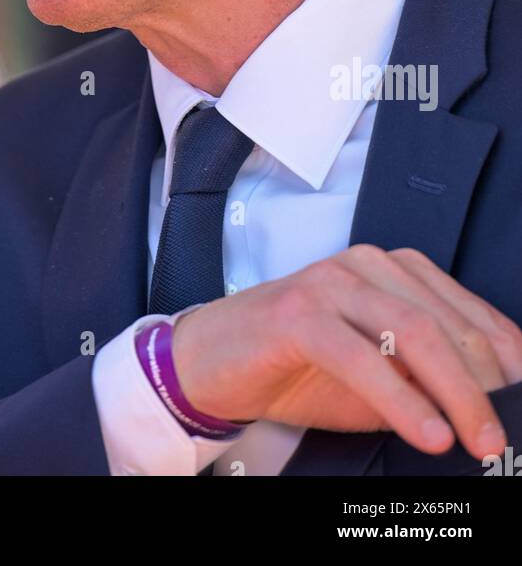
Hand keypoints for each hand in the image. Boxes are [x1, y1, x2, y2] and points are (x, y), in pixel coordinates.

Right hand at [170, 245, 521, 459]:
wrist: (212, 360)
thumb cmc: (298, 367)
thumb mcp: (378, 378)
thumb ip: (426, 382)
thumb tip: (488, 415)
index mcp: (395, 270)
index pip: (472, 314)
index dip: (508, 363)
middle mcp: (367, 264)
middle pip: (449, 324)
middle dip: (487, 388)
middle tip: (503, 439)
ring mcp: (330, 283)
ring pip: (413, 332)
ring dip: (456, 393)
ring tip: (478, 440)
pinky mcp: (298, 312)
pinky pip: (361, 355)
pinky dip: (401, 399)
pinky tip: (427, 432)